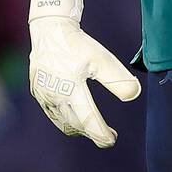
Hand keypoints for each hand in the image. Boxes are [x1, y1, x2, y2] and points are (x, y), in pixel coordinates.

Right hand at [28, 0, 140, 146]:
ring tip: (94, 127)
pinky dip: (66, 119)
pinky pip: (53, 114)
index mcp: (71, 88)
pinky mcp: (37, 92)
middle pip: (75, 125)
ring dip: (79, 128)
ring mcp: (43, 96)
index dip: (100, 134)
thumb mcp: (101, 59)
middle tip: (109, 135)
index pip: (88, 120)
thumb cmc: (78, 44)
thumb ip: (118, 79)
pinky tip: (76, 115)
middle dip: (92, 132)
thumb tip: (133, 95)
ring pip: (63, 122)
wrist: (50, 30)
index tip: (111, 141)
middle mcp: (54, 95)